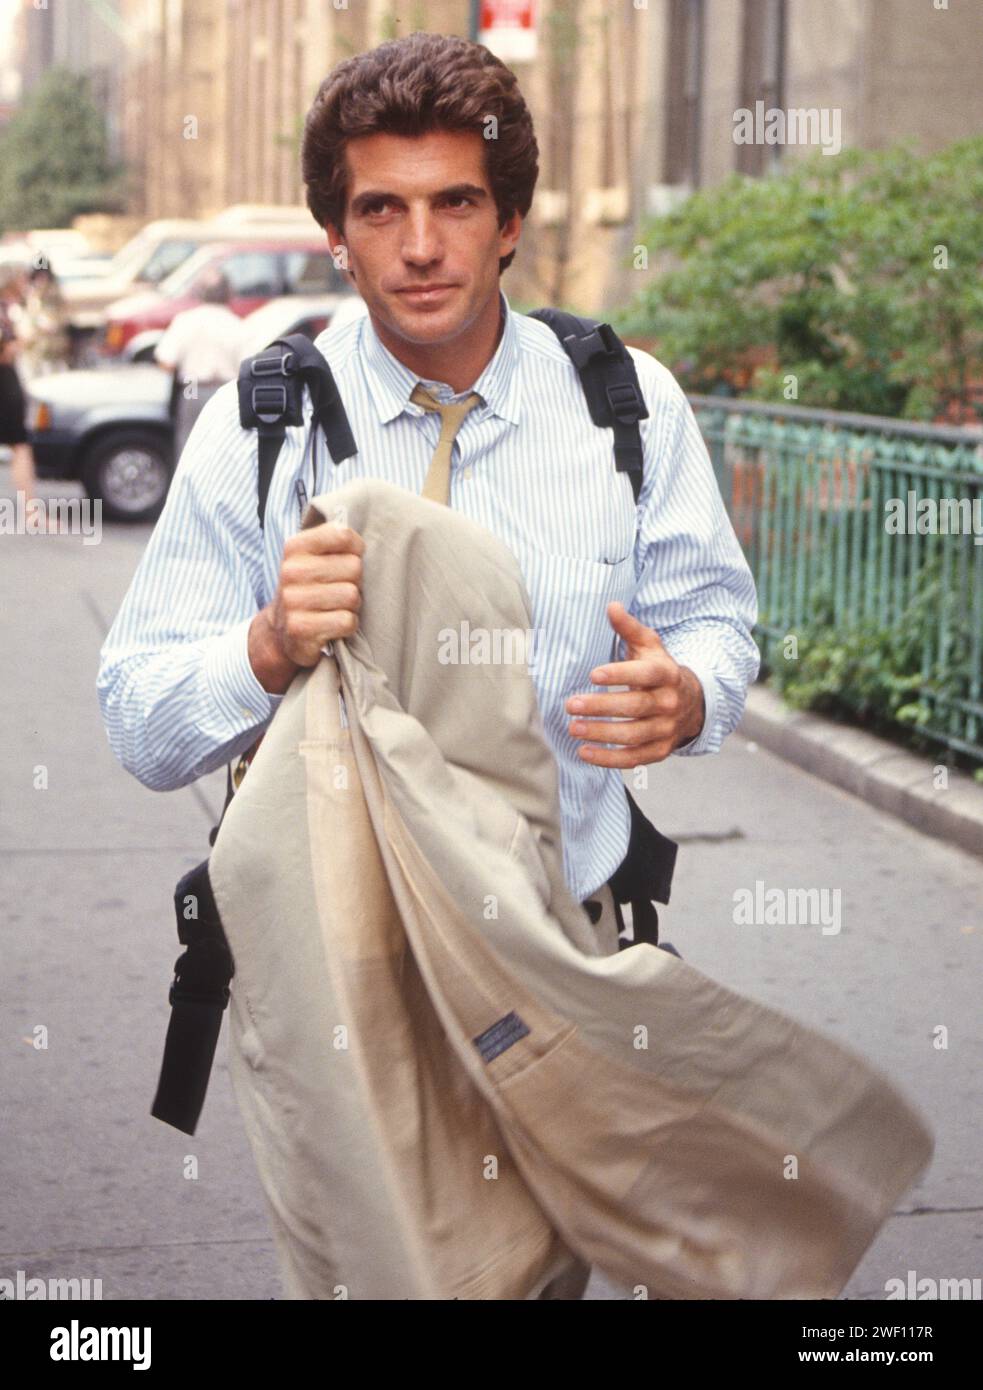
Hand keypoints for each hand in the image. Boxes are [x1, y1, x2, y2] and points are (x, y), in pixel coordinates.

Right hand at [248, 520, 364, 692]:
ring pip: (352, 595)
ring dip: (352, 606)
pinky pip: (347, 621)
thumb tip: (360, 543)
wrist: (281, 632)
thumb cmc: (309, 589)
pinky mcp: (300, 628)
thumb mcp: (314, 559)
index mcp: (296, 548)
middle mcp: (291, 571)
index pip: (343, 535)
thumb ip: (336, 542)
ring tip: (336, 608)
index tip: (350, 559)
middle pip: (354, 567)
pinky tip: (333, 624)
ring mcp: (293, 600)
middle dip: (355, 582)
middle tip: (340, 590)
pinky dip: (348, 625)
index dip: (356, 549)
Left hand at [564, 602, 705, 766]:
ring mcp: (666, 729)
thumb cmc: (659, 671)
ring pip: (633, 735)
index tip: (593, 674)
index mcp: (667, 674)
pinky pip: (634, 758)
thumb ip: (629, 628)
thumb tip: (611, 606)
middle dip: (601, 707)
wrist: (691, 703)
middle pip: (635, 707)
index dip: (621, 674)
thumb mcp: (650, 647)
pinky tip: (585, 753)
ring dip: (601, 734)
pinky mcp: (660, 750)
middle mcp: (670, 703)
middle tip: (571, 705)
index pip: (646, 674)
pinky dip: (609, 759)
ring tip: (573, 728)